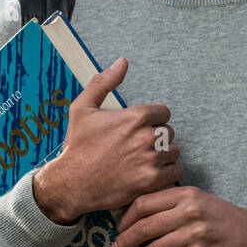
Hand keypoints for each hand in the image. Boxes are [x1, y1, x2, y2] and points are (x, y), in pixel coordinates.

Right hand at [32, 57, 182, 224]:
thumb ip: (104, 82)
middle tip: (139, 147)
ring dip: (163, 155)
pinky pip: (176, 171)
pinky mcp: (152, 181)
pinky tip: (152, 173)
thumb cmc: (77, 147)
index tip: (139, 129)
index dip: (152, 120)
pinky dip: (168, 173)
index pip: (163, 112)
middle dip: (156, 138)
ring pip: (173, 151)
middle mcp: (147, 137)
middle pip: (169, 132)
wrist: (71, 184)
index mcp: (135, 117)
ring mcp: (151, 160)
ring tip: (144, 160)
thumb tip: (122, 62)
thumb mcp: (83, 109)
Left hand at [109, 185, 246, 246]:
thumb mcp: (200, 202)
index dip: (126, 218)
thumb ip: (173, 205)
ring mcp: (195, 234)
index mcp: (187, 194)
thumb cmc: (226, 221)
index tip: (120, 228)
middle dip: (125, 240)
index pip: (144, 202)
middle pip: (145, 226)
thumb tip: (139, 219)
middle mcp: (189, 211)